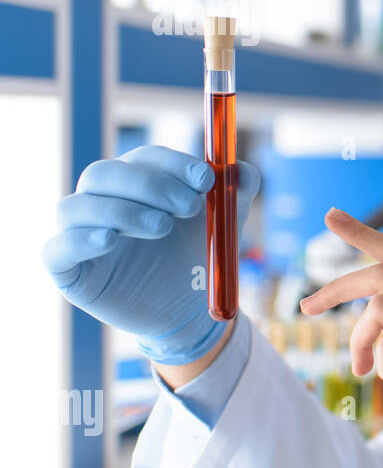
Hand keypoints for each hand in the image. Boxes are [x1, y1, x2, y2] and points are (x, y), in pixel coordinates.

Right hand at [42, 145, 260, 364]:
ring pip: (75, 207)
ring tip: (162, 227)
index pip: (144, 158)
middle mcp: (101, 200)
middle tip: (190, 207)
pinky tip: (109, 241)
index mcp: (137, 181)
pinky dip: (79, 240)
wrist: (188, 309)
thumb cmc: (198, 255)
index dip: (173, 164)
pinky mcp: (67, 269)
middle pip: (105, 174)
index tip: (205, 179)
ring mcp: (78, 233)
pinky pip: (56, 249)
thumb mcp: (227, 220)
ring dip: (121, 210)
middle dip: (150, 185)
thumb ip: (238, 190)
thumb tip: (241, 169)